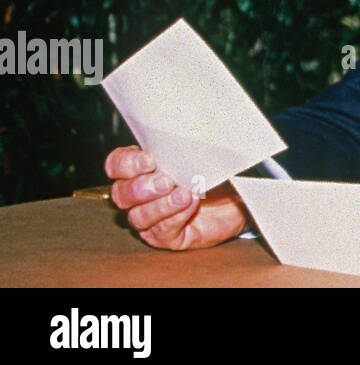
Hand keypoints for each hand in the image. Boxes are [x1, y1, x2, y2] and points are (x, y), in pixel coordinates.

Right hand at [105, 145, 247, 250]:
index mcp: (141, 168)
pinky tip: (191, 205)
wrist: (239, 197)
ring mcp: (151, 218)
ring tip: (184, 194)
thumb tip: (190, 128)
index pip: (116, 164)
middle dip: (141, 188)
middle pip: (121, 194)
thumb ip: (187, 143)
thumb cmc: (215, 170)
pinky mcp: (167, 237)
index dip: (126, 164)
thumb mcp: (201, 151)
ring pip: (138, 216)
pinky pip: (162, 231)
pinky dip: (176, 216)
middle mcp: (140, 195)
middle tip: (166, 181)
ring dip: (160, 205)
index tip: (149, 160)